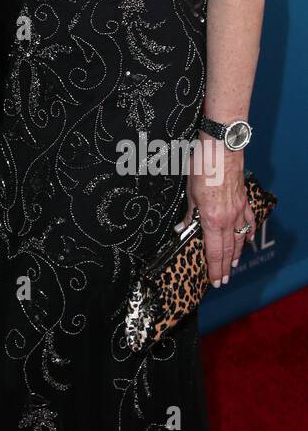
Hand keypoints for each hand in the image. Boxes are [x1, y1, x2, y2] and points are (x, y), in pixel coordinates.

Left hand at [176, 142, 253, 287]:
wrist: (222, 149)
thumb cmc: (202, 168)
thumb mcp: (189, 193)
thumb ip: (189, 214)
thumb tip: (182, 229)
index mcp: (211, 220)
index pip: (213, 252)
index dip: (215, 269)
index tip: (216, 281)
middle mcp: (228, 219)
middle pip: (227, 249)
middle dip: (225, 267)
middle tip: (224, 280)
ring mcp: (238, 210)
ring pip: (239, 238)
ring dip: (236, 253)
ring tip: (233, 264)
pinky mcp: (244, 200)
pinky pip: (248, 221)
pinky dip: (248, 232)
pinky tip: (248, 239)